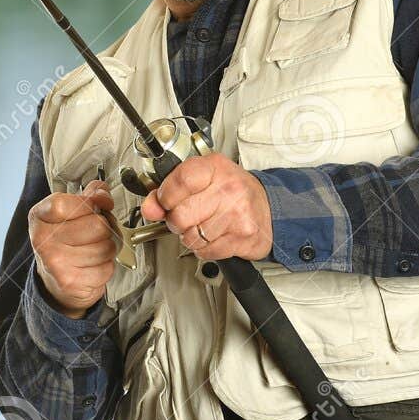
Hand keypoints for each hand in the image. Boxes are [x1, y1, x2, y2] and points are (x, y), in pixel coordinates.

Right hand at [28, 180, 118, 318]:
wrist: (55, 280)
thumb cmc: (65, 240)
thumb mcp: (71, 211)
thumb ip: (90, 196)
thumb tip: (103, 194)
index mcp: (39, 216)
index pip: (66, 203)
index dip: (90, 203)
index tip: (96, 206)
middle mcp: (43, 239)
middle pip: (97, 225)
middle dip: (104, 228)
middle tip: (95, 233)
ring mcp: (55, 262)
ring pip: (106, 247)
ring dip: (107, 248)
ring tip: (93, 250)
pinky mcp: (70, 282)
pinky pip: (106, 268)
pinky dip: (106, 267)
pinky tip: (92, 266)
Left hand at [139, 152, 271, 261]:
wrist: (269, 208)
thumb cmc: (231, 191)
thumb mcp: (200, 179)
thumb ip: (168, 190)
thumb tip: (150, 208)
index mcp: (214, 167)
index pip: (180, 182)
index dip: (165, 197)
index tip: (166, 201)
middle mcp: (228, 189)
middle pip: (181, 215)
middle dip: (176, 221)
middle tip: (186, 216)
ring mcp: (238, 214)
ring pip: (191, 237)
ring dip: (190, 236)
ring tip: (202, 225)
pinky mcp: (243, 238)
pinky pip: (206, 252)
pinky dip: (204, 249)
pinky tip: (213, 237)